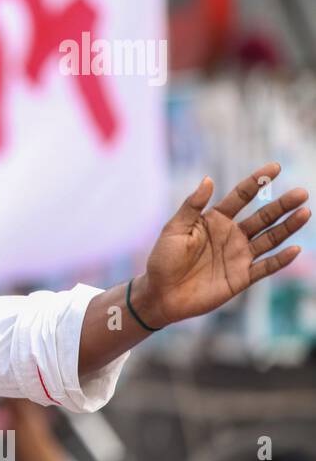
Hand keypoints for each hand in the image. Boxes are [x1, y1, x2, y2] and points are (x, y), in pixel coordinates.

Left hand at [136, 162, 308, 327]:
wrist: (160, 293)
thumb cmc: (163, 258)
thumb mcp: (174, 228)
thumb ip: (192, 205)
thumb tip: (209, 179)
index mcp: (215, 220)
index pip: (241, 196)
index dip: (257, 181)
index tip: (275, 167)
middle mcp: (231, 235)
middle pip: (262, 217)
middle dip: (282, 205)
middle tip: (301, 193)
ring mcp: (238, 256)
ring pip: (269, 239)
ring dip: (287, 227)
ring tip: (305, 213)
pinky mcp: (241, 277)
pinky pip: (265, 267)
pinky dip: (281, 260)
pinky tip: (294, 249)